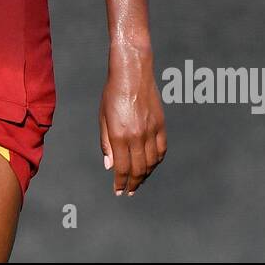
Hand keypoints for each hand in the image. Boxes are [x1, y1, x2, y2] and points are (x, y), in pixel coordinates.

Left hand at [99, 40, 166, 195]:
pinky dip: (157, 161)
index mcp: (119, 135)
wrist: (132, 73)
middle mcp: (137, 136)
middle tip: (129, 191)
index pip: (122, 168)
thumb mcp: (103, 117)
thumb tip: (109, 166)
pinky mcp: (161, 125)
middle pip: (138, 169)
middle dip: (133, 183)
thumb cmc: (112, 93)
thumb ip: (106, 143)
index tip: (118, 191)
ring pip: (151, 162)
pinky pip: (161, 149)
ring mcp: (151, 130)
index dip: (120, 182)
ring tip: (139, 180)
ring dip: (145, 175)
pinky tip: (151, 165)